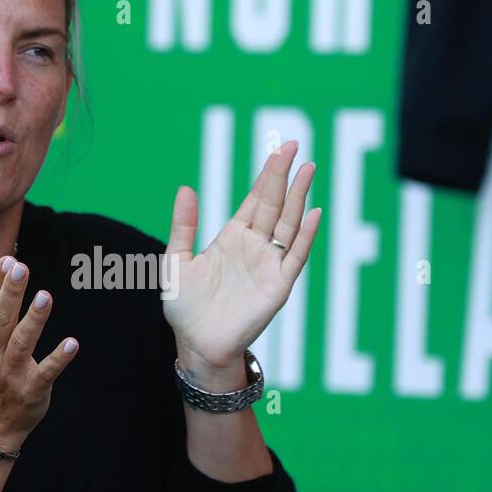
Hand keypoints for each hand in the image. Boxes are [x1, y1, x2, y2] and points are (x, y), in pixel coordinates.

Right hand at [0, 255, 77, 448]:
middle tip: (21, 267)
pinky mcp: (31, 389)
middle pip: (0, 320)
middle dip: (10, 294)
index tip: (7, 260)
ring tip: (45, 296)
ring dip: (34, 321)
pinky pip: (46, 373)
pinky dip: (58, 360)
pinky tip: (72, 344)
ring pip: (23, 343)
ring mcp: (11, 372)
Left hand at [162, 139, 320, 384]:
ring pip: (289, 224)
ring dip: (299, 198)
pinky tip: (314, 213)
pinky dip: (306, 236)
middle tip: (295, 146)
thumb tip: (184, 188)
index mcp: (232, 237)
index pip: (256, 199)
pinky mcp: (278, 286)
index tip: (280, 149)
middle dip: (284, 176)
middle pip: (275, 204)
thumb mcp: (176, 262)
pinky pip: (295, 257)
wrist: (196, 345)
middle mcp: (254, 247)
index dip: (268, 174)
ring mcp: (268, 265)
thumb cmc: (185, 308)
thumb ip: (183, 226)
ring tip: (308, 170)